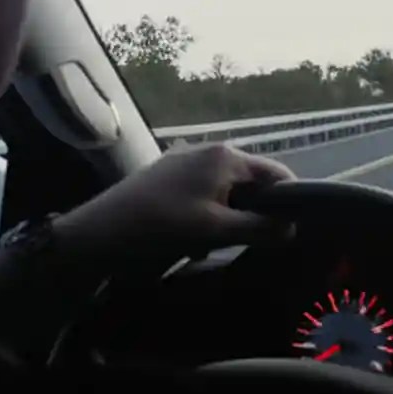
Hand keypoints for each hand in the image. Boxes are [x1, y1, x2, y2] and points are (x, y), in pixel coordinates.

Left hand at [53, 142, 295, 267]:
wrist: (100, 231)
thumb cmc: (162, 226)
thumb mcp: (216, 231)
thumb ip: (259, 228)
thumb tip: (293, 229)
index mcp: (227, 156)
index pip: (276, 173)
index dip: (290, 201)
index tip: (291, 231)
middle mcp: (210, 150)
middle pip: (252, 181)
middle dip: (254, 212)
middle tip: (248, 243)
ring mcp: (187, 160)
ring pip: (227, 189)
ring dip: (229, 216)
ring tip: (213, 243)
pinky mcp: (169, 173)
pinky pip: (204, 191)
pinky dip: (208, 213)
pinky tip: (192, 237)